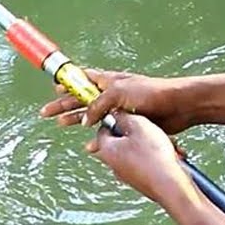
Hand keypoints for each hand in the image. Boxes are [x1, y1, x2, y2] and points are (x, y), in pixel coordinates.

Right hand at [39, 69, 195, 133]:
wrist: (179, 107)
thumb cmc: (152, 93)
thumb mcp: (120, 93)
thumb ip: (98, 105)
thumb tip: (83, 120)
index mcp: (108, 81)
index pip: (82, 78)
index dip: (68, 82)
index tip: (53, 87)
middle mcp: (111, 94)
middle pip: (81, 98)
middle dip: (63, 105)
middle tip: (45, 113)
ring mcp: (118, 109)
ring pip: (91, 116)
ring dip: (76, 120)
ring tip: (60, 125)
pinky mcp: (127, 124)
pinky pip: (106, 132)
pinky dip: (96, 138)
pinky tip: (89, 146)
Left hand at [86, 112, 195, 205]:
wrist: (170, 184)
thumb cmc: (154, 155)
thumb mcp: (139, 125)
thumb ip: (124, 117)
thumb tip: (116, 114)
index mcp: (107, 150)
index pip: (102, 130)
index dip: (116, 120)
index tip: (128, 116)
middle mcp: (114, 165)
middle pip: (121, 142)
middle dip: (137, 134)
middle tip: (150, 130)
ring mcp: (127, 175)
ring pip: (136, 152)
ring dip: (149, 145)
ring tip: (165, 143)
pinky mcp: (140, 182)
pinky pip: (145, 164)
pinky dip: (155, 157)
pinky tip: (171, 155)